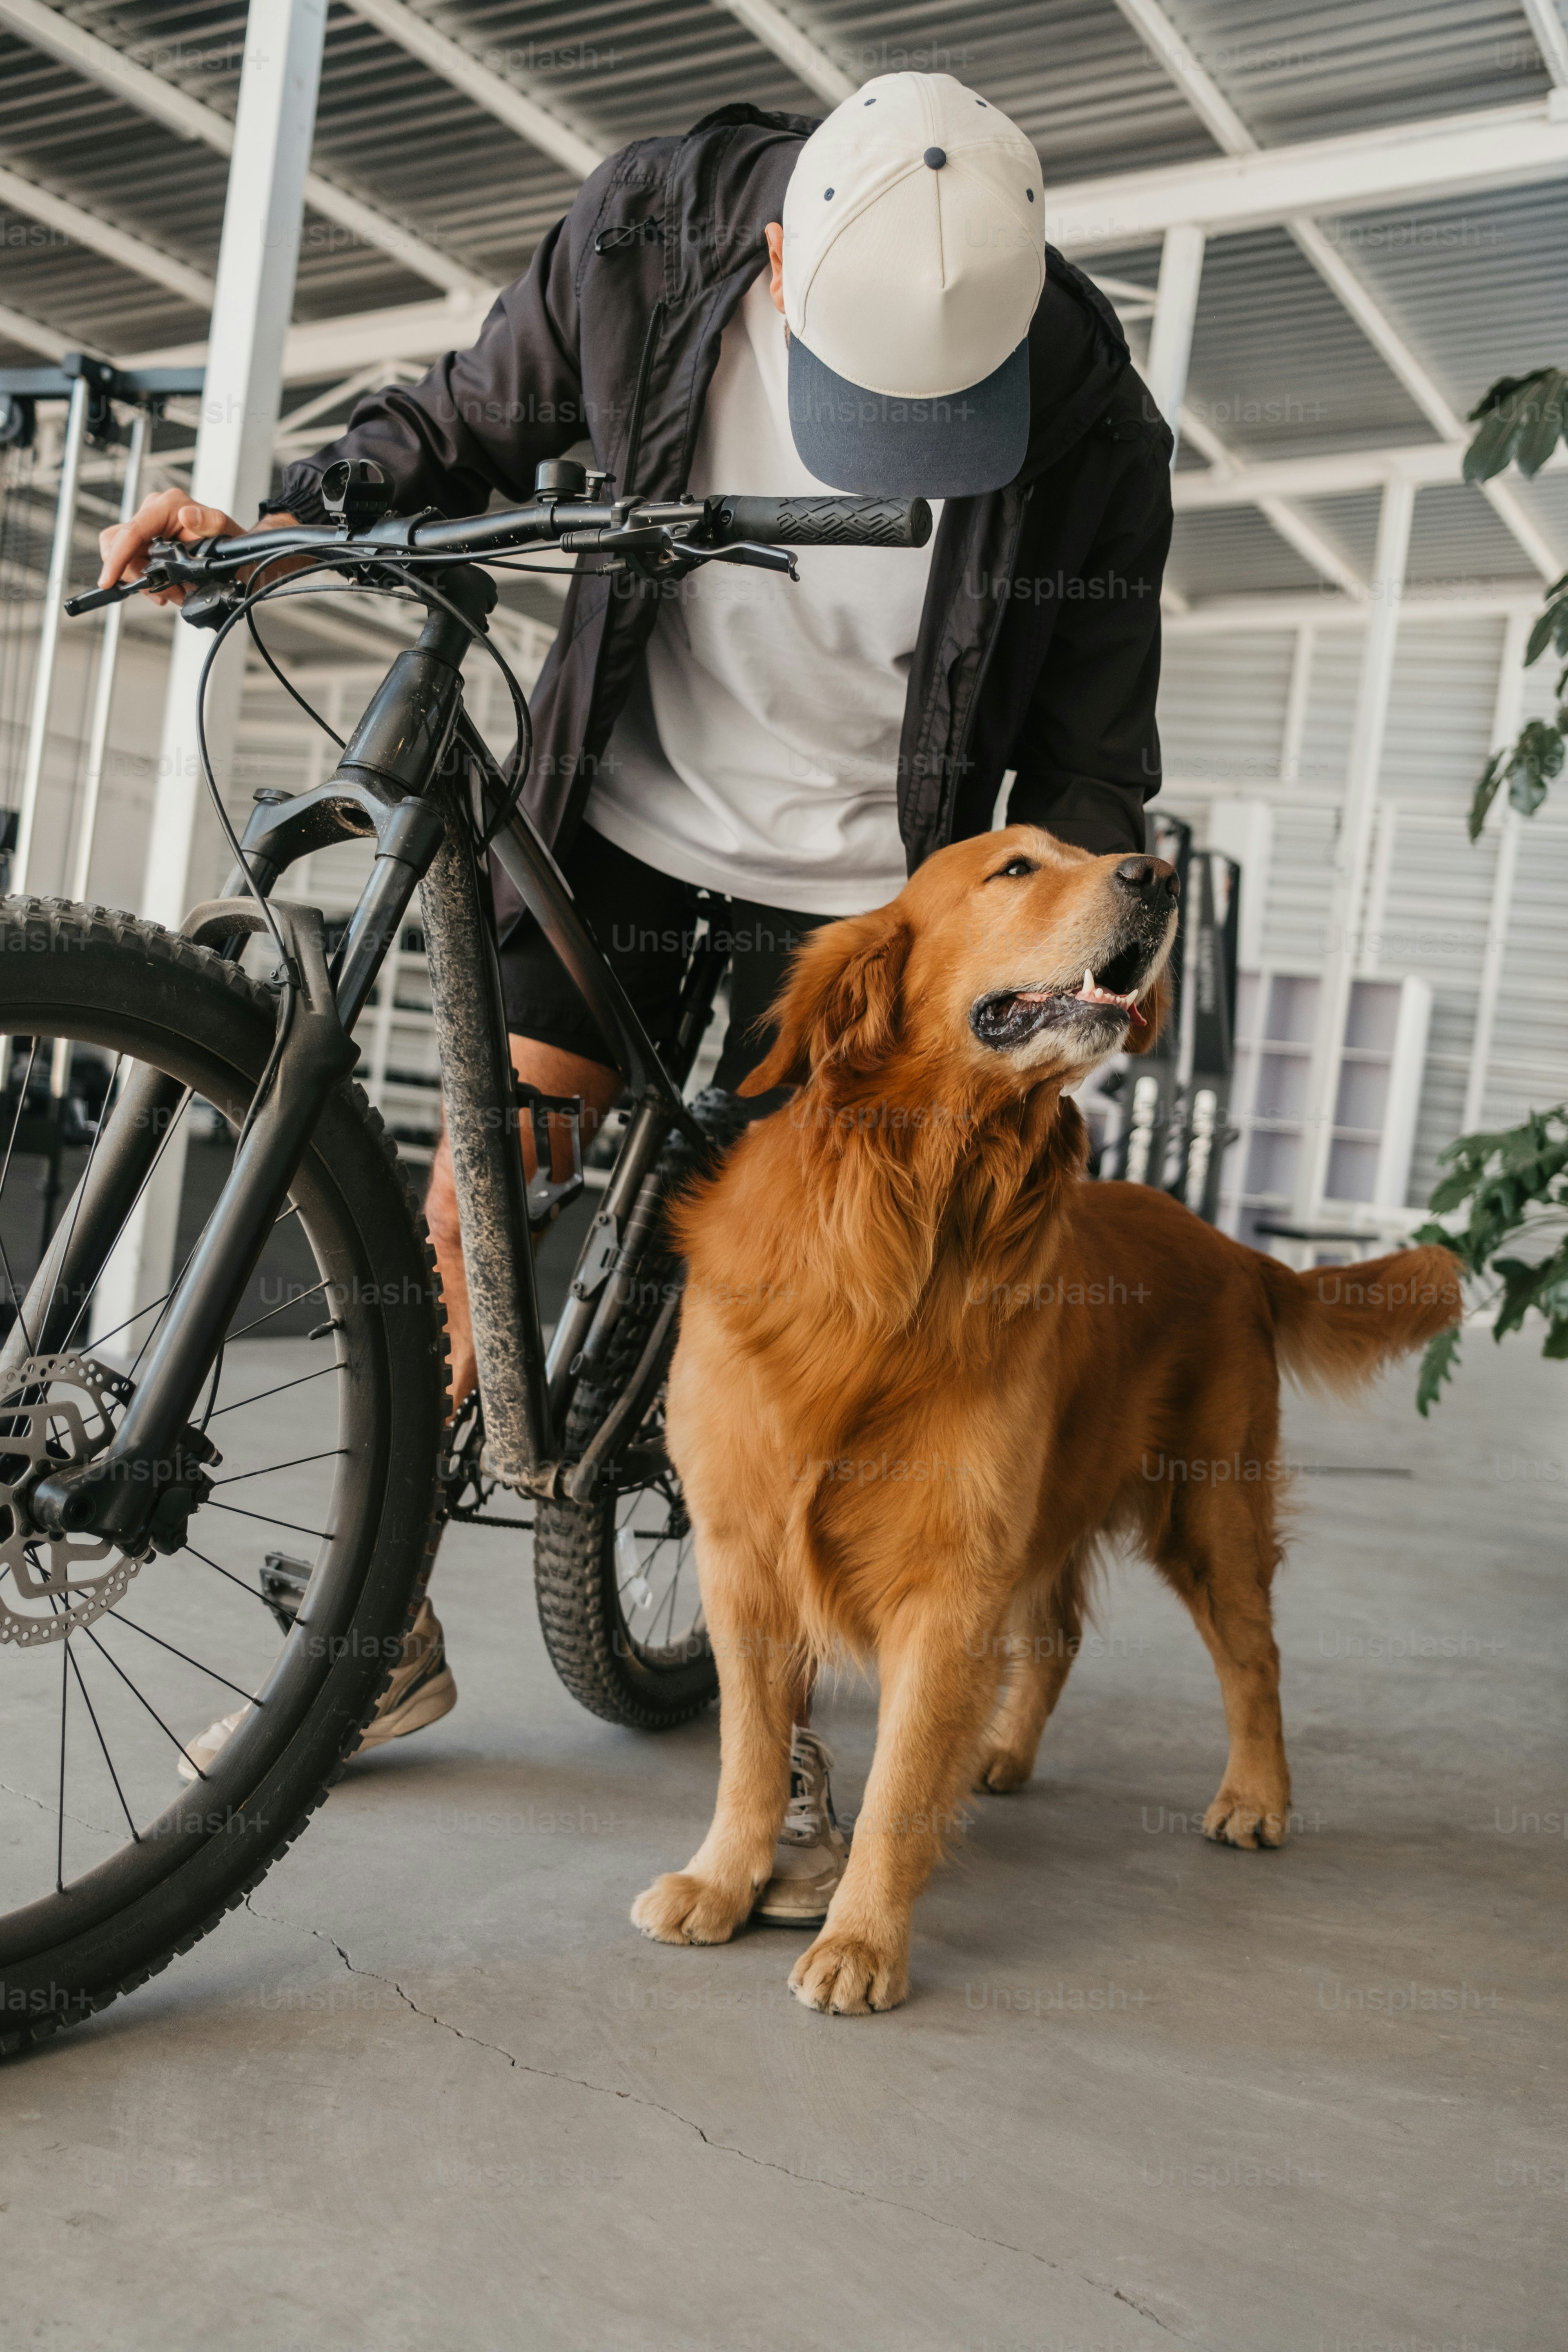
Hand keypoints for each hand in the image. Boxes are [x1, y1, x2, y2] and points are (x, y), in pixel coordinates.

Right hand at [98, 491, 297, 606]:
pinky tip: (168, 589)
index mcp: (169, 505)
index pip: (132, 532)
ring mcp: (149, 526)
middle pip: (119, 545)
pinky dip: (148, 580)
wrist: (238, 549)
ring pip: (125, 558)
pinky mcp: (148, 541)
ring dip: (145, 582)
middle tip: (168, 595)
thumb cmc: (232, 540)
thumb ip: (210, 522)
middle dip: (138, 576)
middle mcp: (153, 511)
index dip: (117, 558)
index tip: (108, 581)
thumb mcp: (227, 532)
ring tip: (175, 594)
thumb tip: (188, 515)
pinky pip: (134, 562)